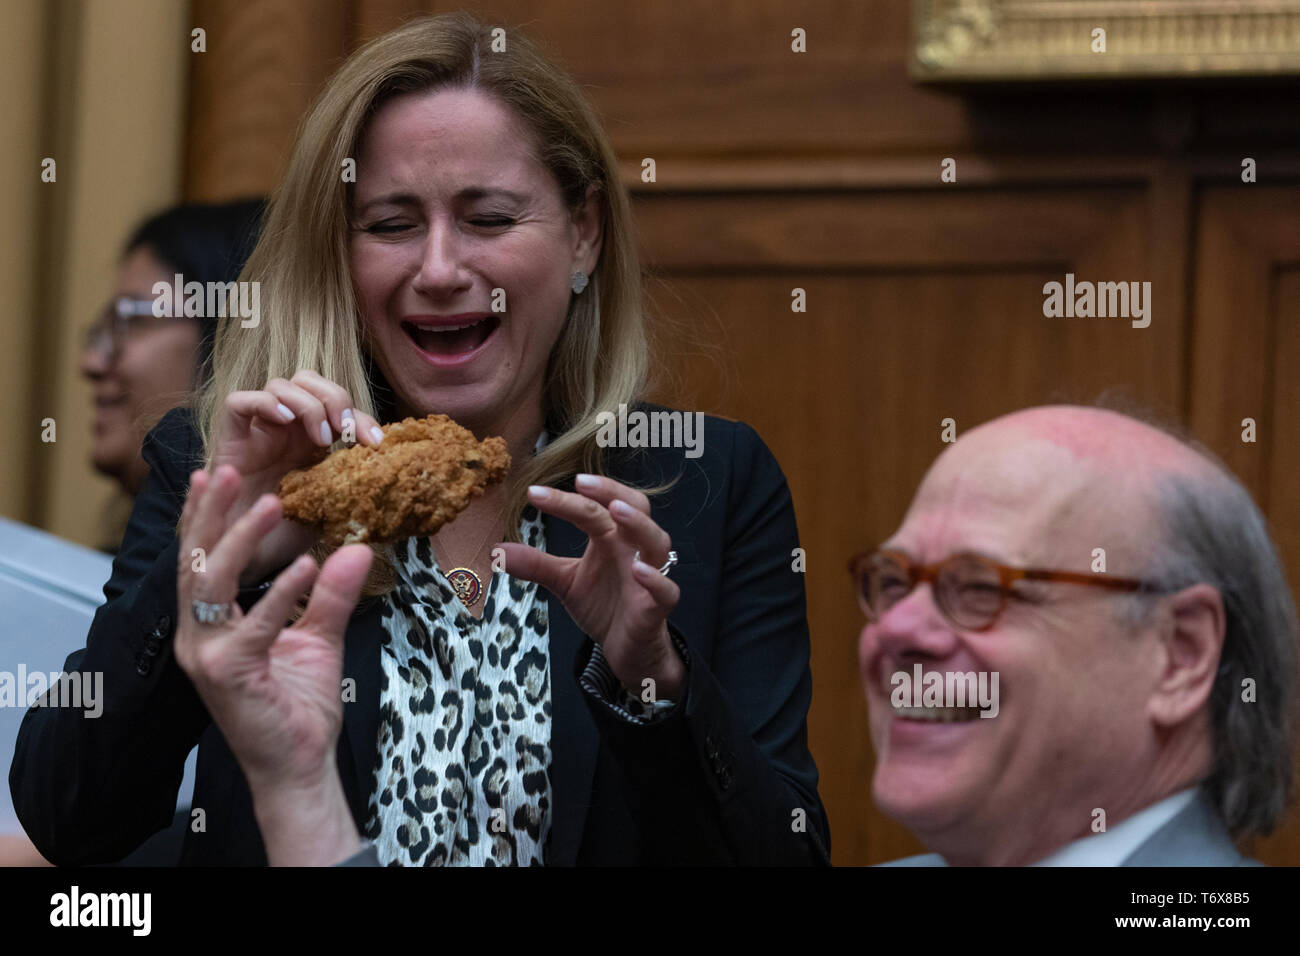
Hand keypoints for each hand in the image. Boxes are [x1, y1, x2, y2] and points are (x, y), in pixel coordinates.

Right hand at [176, 464, 371, 863]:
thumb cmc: (298, 704)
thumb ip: (332, 593)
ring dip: (240, 540)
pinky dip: (279, 594)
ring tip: (269, 503)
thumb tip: (354, 546)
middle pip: (196, 562)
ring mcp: (207, 656)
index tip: (215, 473)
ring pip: (212, 584)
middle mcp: (198, 636)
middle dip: (211, 513)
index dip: (205, 517)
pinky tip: (305, 566)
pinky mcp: (228, 675)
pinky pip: (253, 626)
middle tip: (229, 468)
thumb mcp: (318, 637)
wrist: (297, 765)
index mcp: (210, 624)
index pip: (200, 560)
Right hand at [212, 369, 383, 583]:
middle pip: (309, 381)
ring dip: (307, 404)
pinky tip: (284, 420)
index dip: (361, 416)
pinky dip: (264, 403)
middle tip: (343, 430)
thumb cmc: (288, 532)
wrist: (248, 557)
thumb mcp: (331, 504)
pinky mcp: (230, 440)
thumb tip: (390, 478)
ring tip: (319, 439)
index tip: (377, 442)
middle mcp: (287, 429)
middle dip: (333, 397)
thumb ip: (352, 484)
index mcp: (314, 439)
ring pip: (280, 385)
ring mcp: (258, 431)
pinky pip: (239, 402)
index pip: (340, 407)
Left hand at [497, 474, 683, 698]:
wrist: (626, 648)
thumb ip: (536, 564)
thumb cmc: (603, 604)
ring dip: (638, 524)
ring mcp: (650, 574)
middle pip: (634, 506)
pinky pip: (666, 589)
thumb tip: (498, 550)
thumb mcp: (564, 581)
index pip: (592, 508)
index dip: (565, 500)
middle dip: (611, 490)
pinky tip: (638, 570)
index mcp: (611, 537)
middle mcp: (633, 548)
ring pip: (656, 540)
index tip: (533, 493)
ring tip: (615, 512)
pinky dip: (655, 578)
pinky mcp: (657, 606)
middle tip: (582, 483)